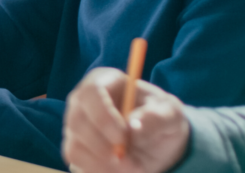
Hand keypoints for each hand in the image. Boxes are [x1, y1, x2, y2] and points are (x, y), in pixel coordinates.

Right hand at [63, 68, 189, 172]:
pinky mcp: (74, 144)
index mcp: (105, 81)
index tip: (123, 137)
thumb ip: (156, 117)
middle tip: (129, 162)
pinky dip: (96, 169)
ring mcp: (75, 123)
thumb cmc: (160, 117)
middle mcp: (83, 99)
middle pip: (78, 121)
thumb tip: (134, 125)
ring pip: (75, 144)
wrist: (156, 139)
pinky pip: (75, 159)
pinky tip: (118, 170)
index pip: (92, 92)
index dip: (103, 116)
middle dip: (103, 147)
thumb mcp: (170, 114)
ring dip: (102, 162)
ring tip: (129, 167)